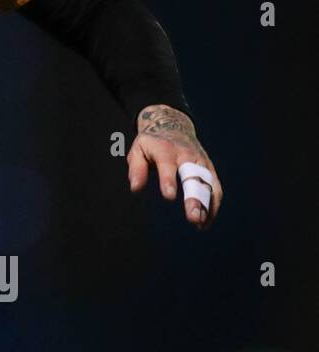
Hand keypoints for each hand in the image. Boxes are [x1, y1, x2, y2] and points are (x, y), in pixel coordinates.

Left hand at [127, 104, 222, 227]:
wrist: (173, 126)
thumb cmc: (152, 144)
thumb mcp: (138, 150)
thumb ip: (136, 168)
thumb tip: (136, 188)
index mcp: (166, 149)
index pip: (168, 164)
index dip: (169, 180)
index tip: (169, 196)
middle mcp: (187, 155)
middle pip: (194, 177)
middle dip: (195, 197)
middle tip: (192, 217)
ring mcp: (201, 163)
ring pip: (208, 185)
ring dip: (207, 205)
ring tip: (200, 224)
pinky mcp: (210, 170)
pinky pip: (215, 189)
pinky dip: (212, 206)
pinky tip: (204, 223)